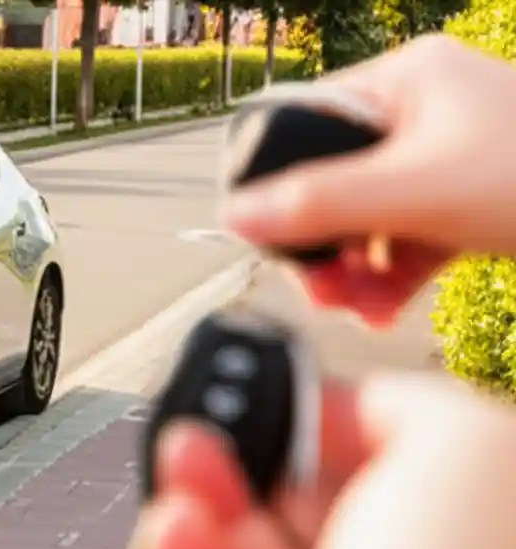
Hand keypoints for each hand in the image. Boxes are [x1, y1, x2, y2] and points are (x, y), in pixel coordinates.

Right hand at [138, 371, 515, 548]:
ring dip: (207, 504)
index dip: (355, 437)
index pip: (417, 498)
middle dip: (264, 465)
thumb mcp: (475, 460)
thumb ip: (415, 409)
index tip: (302, 399)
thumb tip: (342, 411)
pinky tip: (175, 526)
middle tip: (223, 420)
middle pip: (325, 537)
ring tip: (180, 453)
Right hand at [221, 35, 515, 325]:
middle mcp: (425, 110)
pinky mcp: (472, 202)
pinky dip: (393, 275)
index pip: (306, 123)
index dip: (281, 185)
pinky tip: (384, 310)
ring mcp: (450, 158)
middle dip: (325, 243)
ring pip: (371, 216)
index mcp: (406, 78)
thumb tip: (236, 216)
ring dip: (356, 269)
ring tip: (354, 310)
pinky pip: (410, 237)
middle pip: (335, 178)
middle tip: (320, 291)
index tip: (278, 242)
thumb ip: (319, 203)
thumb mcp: (418, 193)